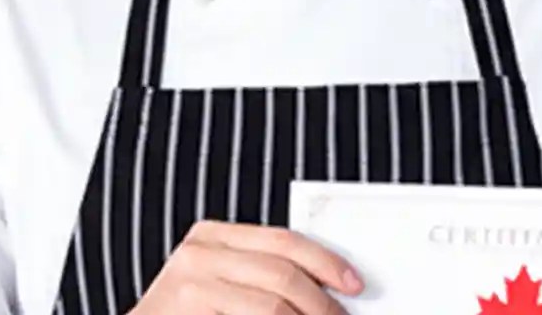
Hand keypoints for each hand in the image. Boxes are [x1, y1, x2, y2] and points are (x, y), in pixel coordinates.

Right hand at [130, 220, 363, 314]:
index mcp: (211, 235)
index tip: (354, 283)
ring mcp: (190, 288)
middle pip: (281, 274)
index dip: (326, 261)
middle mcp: (198, 255)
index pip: (283, 240)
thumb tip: (328, 285)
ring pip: (271, 308)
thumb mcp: (219, 277)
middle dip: (321, 303)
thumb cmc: (188, 312)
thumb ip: (262, 271)